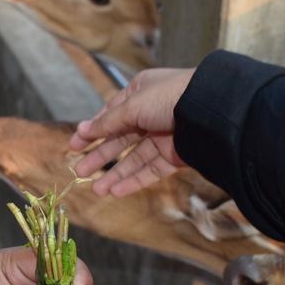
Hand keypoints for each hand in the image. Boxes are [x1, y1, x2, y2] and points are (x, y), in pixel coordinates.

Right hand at [70, 68, 194, 197]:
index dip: (92, 131)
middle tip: (80, 171)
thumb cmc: (170, 98)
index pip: (110, 114)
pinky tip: (116, 191)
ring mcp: (163, 136)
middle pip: (119, 139)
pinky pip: (150, 170)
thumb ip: (106, 122)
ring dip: (114, 174)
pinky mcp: (175, 156)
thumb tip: (81, 130)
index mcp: (140, 93)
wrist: (211, 112)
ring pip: (133, 159)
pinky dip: (133, 181)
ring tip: (96, 190)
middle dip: (100, 156)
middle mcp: (150, 114)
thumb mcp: (132, 106)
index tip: (73, 146)